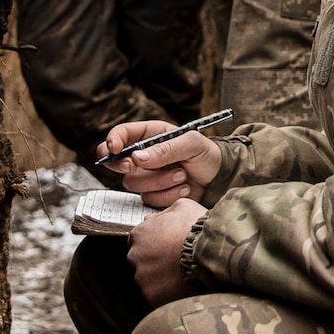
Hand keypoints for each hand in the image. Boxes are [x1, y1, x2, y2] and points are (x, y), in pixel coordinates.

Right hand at [94, 119, 224, 207]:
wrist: (219, 180)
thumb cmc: (207, 155)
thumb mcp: (191, 144)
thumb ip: (166, 149)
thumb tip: (137, 157)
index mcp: (150, 135)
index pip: (121, 134)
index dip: (113, 140)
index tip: (115, 148)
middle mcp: (143, 156)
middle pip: (114, 162)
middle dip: (122, 165)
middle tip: (133, 166)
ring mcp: (147, 177)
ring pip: (132, 183)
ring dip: (159, 181)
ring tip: (182, 175)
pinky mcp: (153, 195)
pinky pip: (148, 199)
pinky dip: (167, 195)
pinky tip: (184, 188)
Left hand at [127, 200, 206, 303]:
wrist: (212, 252)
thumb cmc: (198, 228)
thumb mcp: (183, 206)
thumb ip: (163, 214)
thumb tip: (154, 220)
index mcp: (139, 234)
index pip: (139, 241)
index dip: (155, 245)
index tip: (168, 249)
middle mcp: (135, 256)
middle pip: (142, 261)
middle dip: (157, 262)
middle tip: (177, 262)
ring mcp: (142, 277)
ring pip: (149, 280)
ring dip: (162, 279)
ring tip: (183, 274)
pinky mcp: (151, 295)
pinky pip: (157, 295)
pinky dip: (168, 293)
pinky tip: (182, 286)